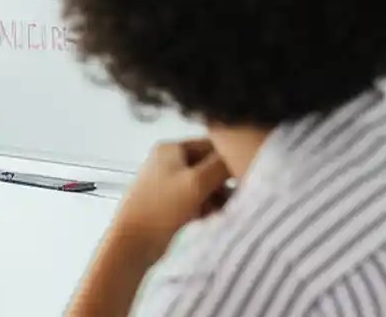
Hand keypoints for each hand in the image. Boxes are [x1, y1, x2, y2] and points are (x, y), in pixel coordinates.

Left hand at [109, 139, 232, 260]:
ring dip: (221, 196)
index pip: (212, 143)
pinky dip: (210, 207)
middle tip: (244, 195)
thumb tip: (241, 152)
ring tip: (232, 209)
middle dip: (227, 180)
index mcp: (171, 148)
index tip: (251, 171)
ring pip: (207, 185)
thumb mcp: (197, 182)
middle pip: (210, 165)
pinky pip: (199, 200)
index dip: (232, 156)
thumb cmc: (162, 207)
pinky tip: (218, 218)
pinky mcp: (172, 204)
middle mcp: (170, 161)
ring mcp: (170, 183)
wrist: (133, 241)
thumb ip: (221, 165)